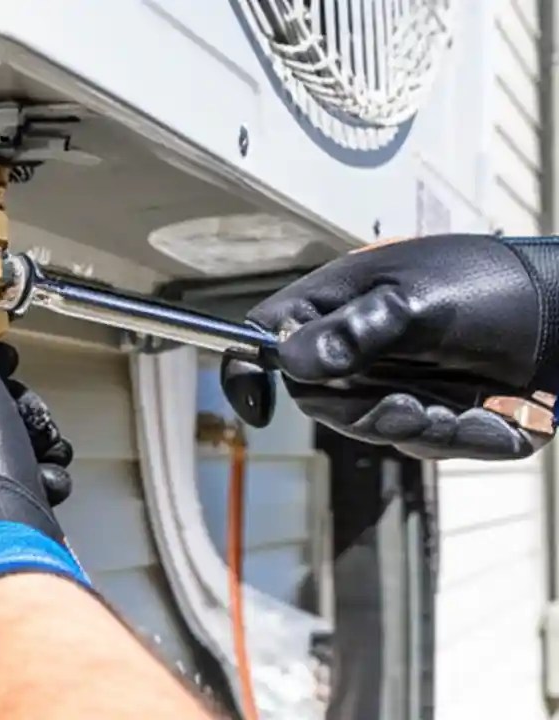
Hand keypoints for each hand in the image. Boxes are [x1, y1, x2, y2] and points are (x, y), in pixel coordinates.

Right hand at [247, 233, 555, 459]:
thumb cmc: (494, 287)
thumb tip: (290, 360)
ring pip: (377, 429)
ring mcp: (388, 381)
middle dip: (376, 414)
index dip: (248, 370)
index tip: (258, 409)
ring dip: (431, 429)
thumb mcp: (421, 302)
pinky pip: (424, 443)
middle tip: (422, 409)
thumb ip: (357, 331)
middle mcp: (352, 346)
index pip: (266, 336)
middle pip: (321, 401)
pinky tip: (502, 419)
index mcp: (335, 305)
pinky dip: (464, 437)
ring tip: (485, 409)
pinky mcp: (428, 412)